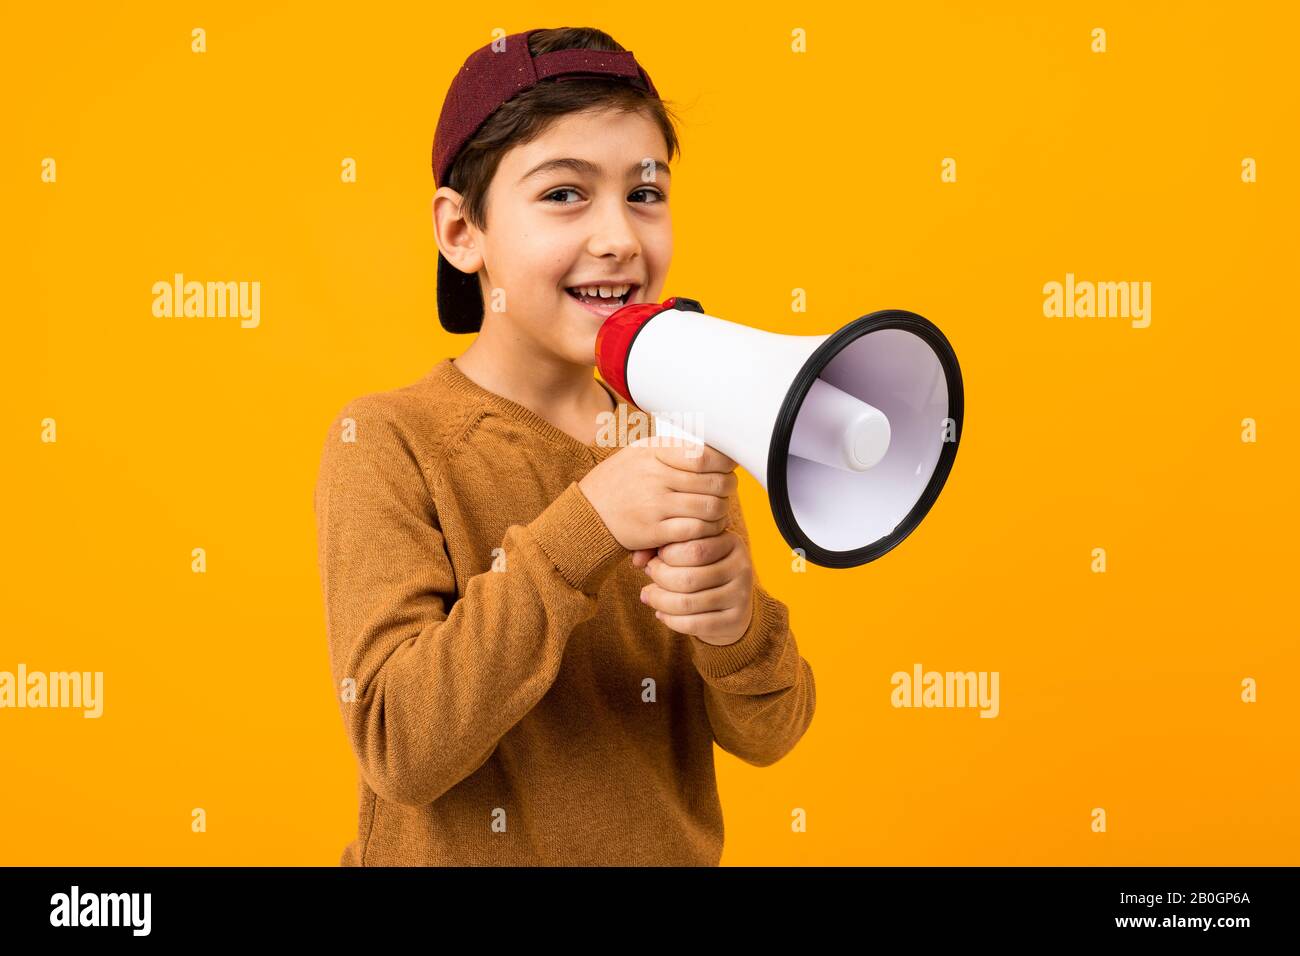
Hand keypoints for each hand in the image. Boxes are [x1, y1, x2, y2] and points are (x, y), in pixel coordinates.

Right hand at [579, 437, 737, 551]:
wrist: (587, 512)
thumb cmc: (620, 480)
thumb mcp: (640, 452)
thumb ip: (673, 449)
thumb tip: (715, 448)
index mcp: (653, 451)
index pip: (704, 455)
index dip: (726, 462)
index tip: (729, 466)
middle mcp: (655, 476)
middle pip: (713, 483)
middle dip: (728, 488)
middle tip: (727, 489)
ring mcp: (655, 505)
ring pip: (709, 508)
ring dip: (721, 511)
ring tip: (718, 509)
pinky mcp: (654, 531)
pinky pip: (696, 531)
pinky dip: (708, 530)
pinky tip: (706, 527)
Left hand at [634, 529, 754, 644]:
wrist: (731, 605)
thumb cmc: (702, 570)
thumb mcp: (689, 553)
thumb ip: (664, 548)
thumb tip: (637, 560)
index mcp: (732, 542)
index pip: (694, 548)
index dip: (667, 554)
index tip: (655, 558)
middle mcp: (742, 567)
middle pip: (689, 577)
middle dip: (660, 577)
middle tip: (648, 575)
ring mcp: (741, 595)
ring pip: (688, 603)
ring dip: (660, 601)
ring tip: (648, 595)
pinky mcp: (736, 620)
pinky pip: (694, 624)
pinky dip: (671, 620)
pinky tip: (660, 614)